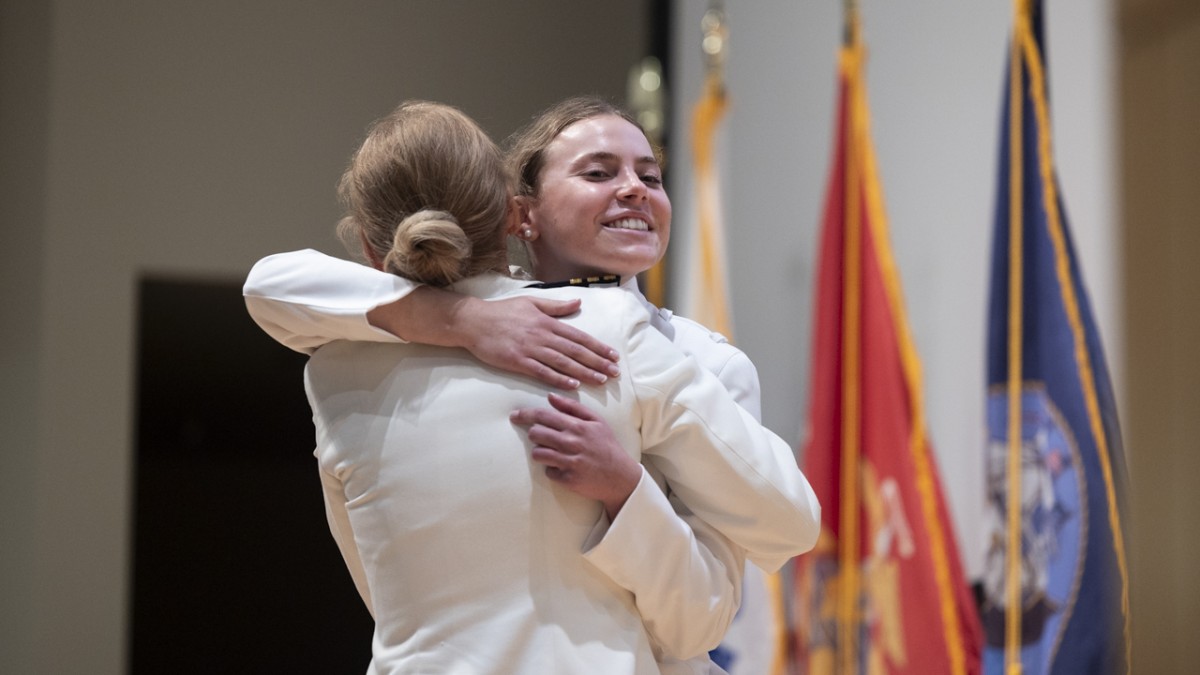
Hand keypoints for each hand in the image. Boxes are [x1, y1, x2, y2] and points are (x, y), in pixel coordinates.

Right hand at [459, 295, 620, 389]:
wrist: (473, 321)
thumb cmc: (502, 311)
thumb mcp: (531, 302)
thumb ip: (556, 306)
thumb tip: (578, 303)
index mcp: (547, 322)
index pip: (579, 336)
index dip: (598, 347)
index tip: (613, 356)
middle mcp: (542, 335)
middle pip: (575, 351)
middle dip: (597, 362)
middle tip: (614, 372)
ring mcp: (530, 349)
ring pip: (563, 363)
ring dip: (584, 372)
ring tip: (601, 380)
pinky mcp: (517, 361)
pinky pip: (542, 372)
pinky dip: (558, 379)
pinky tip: (572, 385)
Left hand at [510, 393, 642, 519]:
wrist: (621, 477)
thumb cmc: (607, 446)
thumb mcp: (596, 422)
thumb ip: (572, 407)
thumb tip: (550, 396)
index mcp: (577, 426)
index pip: (543, 416)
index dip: (525, 414)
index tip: (515, 416)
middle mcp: (572, 443)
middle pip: (536, 434)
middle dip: (533, 434)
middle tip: (540, 437)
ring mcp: (569, 462)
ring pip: (538, 454)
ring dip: (540, 452)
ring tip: (551, 452)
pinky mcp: (568, 479)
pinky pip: (548, 471)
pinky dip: (552, 469)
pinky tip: (563, 467)